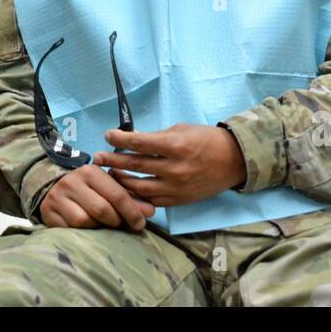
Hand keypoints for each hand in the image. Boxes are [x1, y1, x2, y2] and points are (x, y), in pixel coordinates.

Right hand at [38, 165, 155, 230]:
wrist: (52, 186)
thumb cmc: (88, 188)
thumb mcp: (107, 185)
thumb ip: (129, 197)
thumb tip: (150, 212)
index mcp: (90, 171)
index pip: (116, 194)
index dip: (132, 212)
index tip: (140, 224)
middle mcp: (72, 182)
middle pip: (102, 210)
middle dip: (116, 221)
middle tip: (122, 224)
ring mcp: (58, 198)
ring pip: (85, 221)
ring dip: (98, 227)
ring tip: (103, 224)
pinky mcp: (48, 213)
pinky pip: (70, 229)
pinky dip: (83, 232)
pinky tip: (88, 228)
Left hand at [95, 124, 246, 207]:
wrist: (232, 161)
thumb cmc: (206, 140)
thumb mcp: (181, 130)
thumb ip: (157, 138)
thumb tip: (132, 141)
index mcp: (175, 146)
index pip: (140, 143)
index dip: (120, 139)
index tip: (107, 135)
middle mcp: (174, 168)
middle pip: (135, 165)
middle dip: (113, 160)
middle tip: (98, 157)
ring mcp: (176, 187)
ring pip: (139, 187)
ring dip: (121, 179)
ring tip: (109, 173)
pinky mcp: (179, 200)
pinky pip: (151, 201)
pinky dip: (136, 196)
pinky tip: (126, 190)